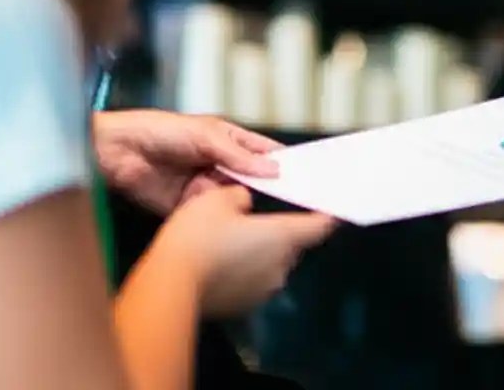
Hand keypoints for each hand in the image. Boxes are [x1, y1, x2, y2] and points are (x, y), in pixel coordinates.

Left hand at [94, 110, 280, 215]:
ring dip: (247, 207)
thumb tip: (273, 169)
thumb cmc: (160, 131)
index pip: (265, 153)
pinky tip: (238, 228)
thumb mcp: (205, 136)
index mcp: (229, 142)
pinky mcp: (190, 209)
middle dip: (271, 189)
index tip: (308, 176)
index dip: (284, 163)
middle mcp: (221, 166)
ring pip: (235, 201)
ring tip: (272, 218)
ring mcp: (206, 187)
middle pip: (254, 180)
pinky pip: (213, 217)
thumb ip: (238, 156)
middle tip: (297, 202)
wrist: (116, 152)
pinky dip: (223, 222)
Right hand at [156, 186, 337, 317]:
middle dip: (281, 233)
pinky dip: (244, 272)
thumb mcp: (217, 199)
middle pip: (293, 245)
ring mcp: (264, 290)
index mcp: (284, 236)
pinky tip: (221, 264)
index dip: (328, 216)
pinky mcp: (244, 306)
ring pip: (271, 264)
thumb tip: (246, 205)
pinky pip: (252, 282)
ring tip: (233, 243)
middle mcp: (282, 265)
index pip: (320, 226)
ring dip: (261, 254)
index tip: (333, 210)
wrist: (170, 285)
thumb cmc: (199, 236)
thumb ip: (240, 197)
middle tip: (257, 220)